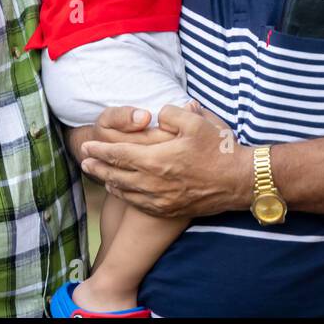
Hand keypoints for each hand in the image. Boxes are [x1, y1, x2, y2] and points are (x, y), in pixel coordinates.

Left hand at [79, 100, 251, 217]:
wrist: (239, 181)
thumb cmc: (219, 149)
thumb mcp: (197, 122)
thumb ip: (172, 113)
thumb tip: (159, 113)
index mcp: (156, 159)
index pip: (118, 154)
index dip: (100, 150)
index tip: (86, 146)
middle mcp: (153, 182)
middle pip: (116, 175)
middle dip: (98, 167)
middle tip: (84, 162)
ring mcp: (161, 199)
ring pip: (126, 192)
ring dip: (110, 182)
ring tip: (102, 176)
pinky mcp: (170, 209)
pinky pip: (141, 205)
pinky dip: (128, 197)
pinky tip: (126, 193)